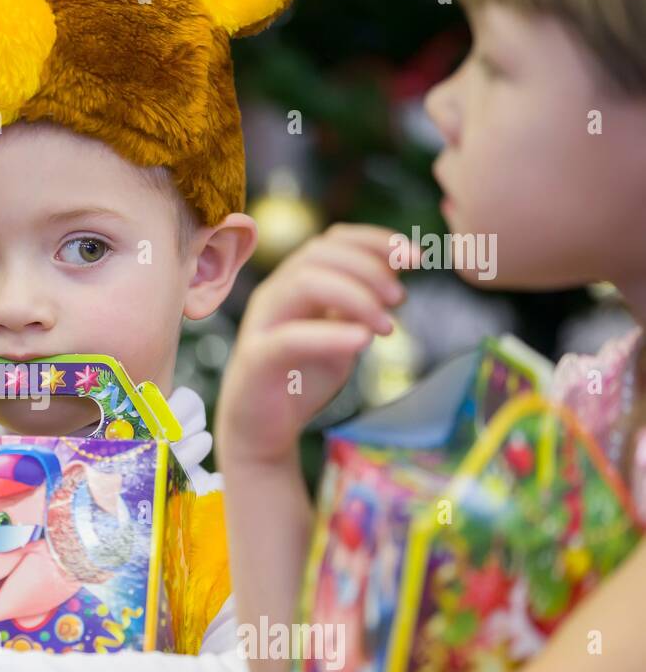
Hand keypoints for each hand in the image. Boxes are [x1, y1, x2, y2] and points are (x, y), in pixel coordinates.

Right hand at [216, 224, 411, 466]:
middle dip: (370, 267)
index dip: (376, 240)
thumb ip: (360, 304)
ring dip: (356, 296)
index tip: (415, 258)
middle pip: (319, 253)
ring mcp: (262, 323)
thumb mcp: (341, 334)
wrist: (261, 430)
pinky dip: (332, 334)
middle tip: (400, 299)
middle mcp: (275, 294)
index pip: (333, 240)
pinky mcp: (256, 358)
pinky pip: (292, 336)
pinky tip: (364, 342)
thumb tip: (397, 267)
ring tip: (386, 326)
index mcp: (294, 283)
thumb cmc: (300, 380)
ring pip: (304, 282)